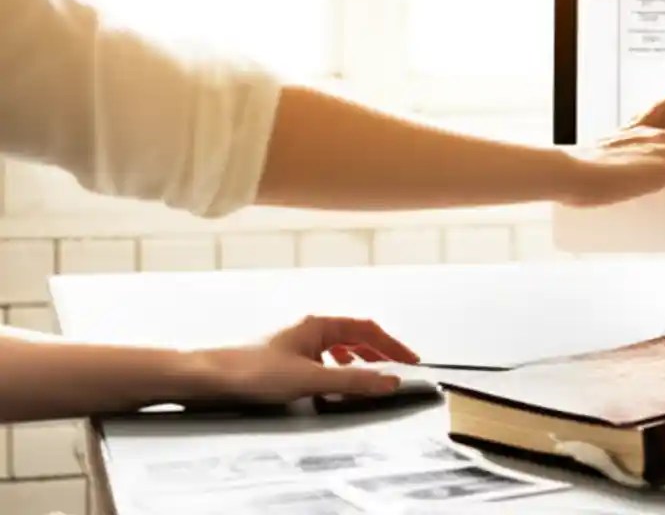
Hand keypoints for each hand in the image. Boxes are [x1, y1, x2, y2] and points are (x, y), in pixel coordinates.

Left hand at [194, 315, 419, 402]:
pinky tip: (335, 380)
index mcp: (319, 325)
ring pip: (340, 346)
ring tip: (372, 375)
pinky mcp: (286, 358)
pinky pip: (324, 358)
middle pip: (356, 335)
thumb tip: (389, 382)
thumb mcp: (311, 380)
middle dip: (380, 351)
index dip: (392, 344)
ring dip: (361, 359)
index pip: (367, 329)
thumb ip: (353, 382)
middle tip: (399, 367)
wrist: (210, 377)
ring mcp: (297, 343)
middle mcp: (310, 330)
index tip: (410, 360)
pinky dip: (339, 367)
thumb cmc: (253, 371)